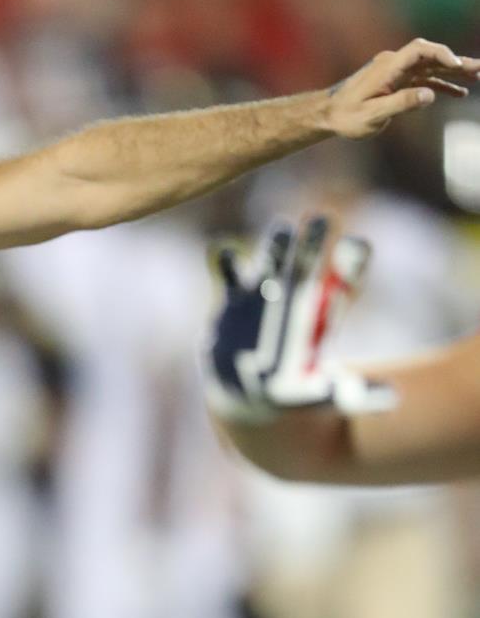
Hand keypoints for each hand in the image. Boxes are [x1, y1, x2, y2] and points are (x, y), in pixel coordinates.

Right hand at [203, 215, 396, 425]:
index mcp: (322, 314)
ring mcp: (262, 295)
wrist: (247, 394)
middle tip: (321, 219)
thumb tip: (391, 397)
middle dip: (312, 242)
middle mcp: (295, 297)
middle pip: (306, 262)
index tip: (356, 245)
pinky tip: (226, 251)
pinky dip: (225, 260)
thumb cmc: (290, 392)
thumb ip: (343, 393)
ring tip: (281, 229)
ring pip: (270, 261)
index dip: (350, 263)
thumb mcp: (314, 398)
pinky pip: (226, 273)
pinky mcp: (230, 302)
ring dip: (275, 245)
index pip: (343, 280)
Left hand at [322, 38, 476, 138]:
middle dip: (456, 61)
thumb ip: (401, 104)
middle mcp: (394, 64)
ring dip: (454, 71)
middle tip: (479, 68)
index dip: (440, 53)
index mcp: (387, 67)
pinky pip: (424, 79)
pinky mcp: (397, 82)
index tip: (456, 64)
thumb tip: (429, 95)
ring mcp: (396, 72)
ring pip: (430, 67)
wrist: (328, 114)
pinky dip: (441, 84)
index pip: (419, 50)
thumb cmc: (346, 116)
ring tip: (478, 76)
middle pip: (430, 56)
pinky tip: (459, 93)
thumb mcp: (372, 115)